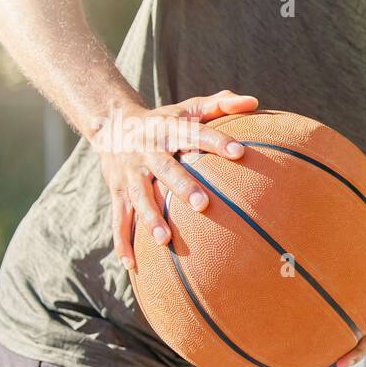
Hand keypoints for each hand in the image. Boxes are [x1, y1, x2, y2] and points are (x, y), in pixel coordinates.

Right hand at [97, 90, 257, 268]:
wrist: (111, 124)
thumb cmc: (165, 120)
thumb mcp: (189, 107)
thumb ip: (220, 105)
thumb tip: (254, 101)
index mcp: (168, 130)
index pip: (195, 133)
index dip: (216, 141)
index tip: (239, 152)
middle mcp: (147, 152)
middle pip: (166, 170)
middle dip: (182, 187)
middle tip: (203, 205)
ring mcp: (129, 175)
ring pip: (138, 197)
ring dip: (150, 219)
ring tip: (164, 240)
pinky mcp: (117, 192)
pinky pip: (119, 219)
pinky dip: (123, 242)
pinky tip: (132, 265)